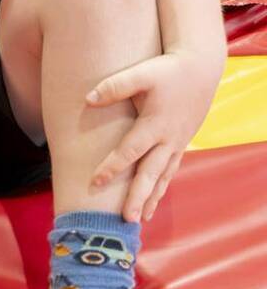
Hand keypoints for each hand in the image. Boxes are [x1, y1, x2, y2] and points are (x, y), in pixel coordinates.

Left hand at [86, 48, 222, 222]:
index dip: (112, 167)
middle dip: (138, 197)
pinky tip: (154, 197)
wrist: (200, 68)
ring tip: (140, 218)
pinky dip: (162, 185)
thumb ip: (114, 87)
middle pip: (150, 173)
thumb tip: (88, 99)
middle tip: (126, 220)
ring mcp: (178, 142)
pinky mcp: (182, 142)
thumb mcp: (141, 74)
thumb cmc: (167, 70)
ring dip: (152, 197)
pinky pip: (171, 169)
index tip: (95, 182)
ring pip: (164, 176)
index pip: (130, 151)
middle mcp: (168, 139)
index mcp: (155, 124)